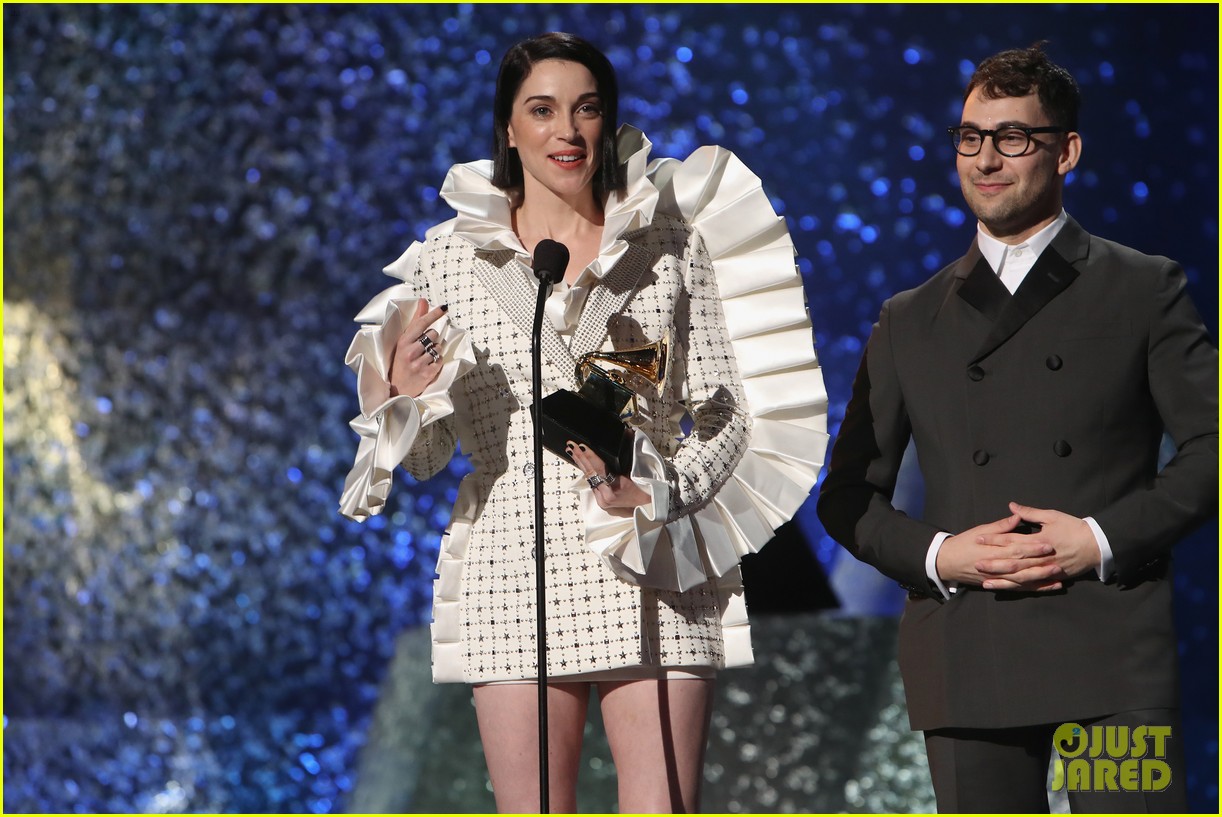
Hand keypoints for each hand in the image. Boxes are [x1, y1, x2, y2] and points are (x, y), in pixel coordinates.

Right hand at [387, 300, 447, 398]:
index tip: (444, 308)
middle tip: (422, 348)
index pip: (421, 324)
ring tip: (424, 358)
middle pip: (433, 334)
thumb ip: (416, 322)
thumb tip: (423, 301)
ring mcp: (418, 363)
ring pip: (438, 347)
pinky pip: (440, 360)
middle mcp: (410, 351)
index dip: (433, 314)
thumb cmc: (401, 362)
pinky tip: (428, 366)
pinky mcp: (427, 373)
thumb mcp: (404, 342)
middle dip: (432, 339)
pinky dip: (437, 362)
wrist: (397, 389)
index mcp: (403, 342)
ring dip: (435, 351)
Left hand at [568, 441, 649, 511]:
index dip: (589, 456)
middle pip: (590, 473)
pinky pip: (592, 485)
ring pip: (589, 479)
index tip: (581, 446)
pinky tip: (582, 465)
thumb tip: (628, 433)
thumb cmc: (644, 489)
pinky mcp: (601, 503)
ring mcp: (602, 500)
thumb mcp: (636, 471)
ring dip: (581, 465)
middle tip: (571, 446)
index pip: (599, 468)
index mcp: (617, 486)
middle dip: (580, 458)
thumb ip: (628, 454)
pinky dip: (588, 474)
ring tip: (572, 452)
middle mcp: (607, 495)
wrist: (647, 508)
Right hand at [936, 512, 1063, 591]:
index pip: (1015, 550)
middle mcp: (996, 567)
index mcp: (992, 551)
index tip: (1047, 544)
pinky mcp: (999, 585)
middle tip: (1057, 560)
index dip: (1032, 548)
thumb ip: (1000, 526)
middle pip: (1021, 567)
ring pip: (1022, 580)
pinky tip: (1051, 586)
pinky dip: (1036, 588)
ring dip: (1041, 578)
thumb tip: (1017, 516)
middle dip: (1040, 564)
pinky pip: (1020, 589)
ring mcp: (997, 578)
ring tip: (1058, 575)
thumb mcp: (979, 530)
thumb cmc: (962, 543)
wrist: (946, 562)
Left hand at [973, 502, 1099, 589]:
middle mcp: (1040, 557)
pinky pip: (1034, 585)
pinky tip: (1008, 589)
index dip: (994, 539)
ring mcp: (1046, 569)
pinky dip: (1020, 587)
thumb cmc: (1073, 527)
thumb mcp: (1051, 516)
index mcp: (1038, 540)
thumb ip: (1029, 513)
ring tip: (986, 582)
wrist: (1096, 544)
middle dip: (994, 564)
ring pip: (1021, 577)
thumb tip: (1011, 506)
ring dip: (1003, 580)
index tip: (979, 539)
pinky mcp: (1052, 577)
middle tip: (976, 564)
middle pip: (1013, 562)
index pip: (1011, 540)